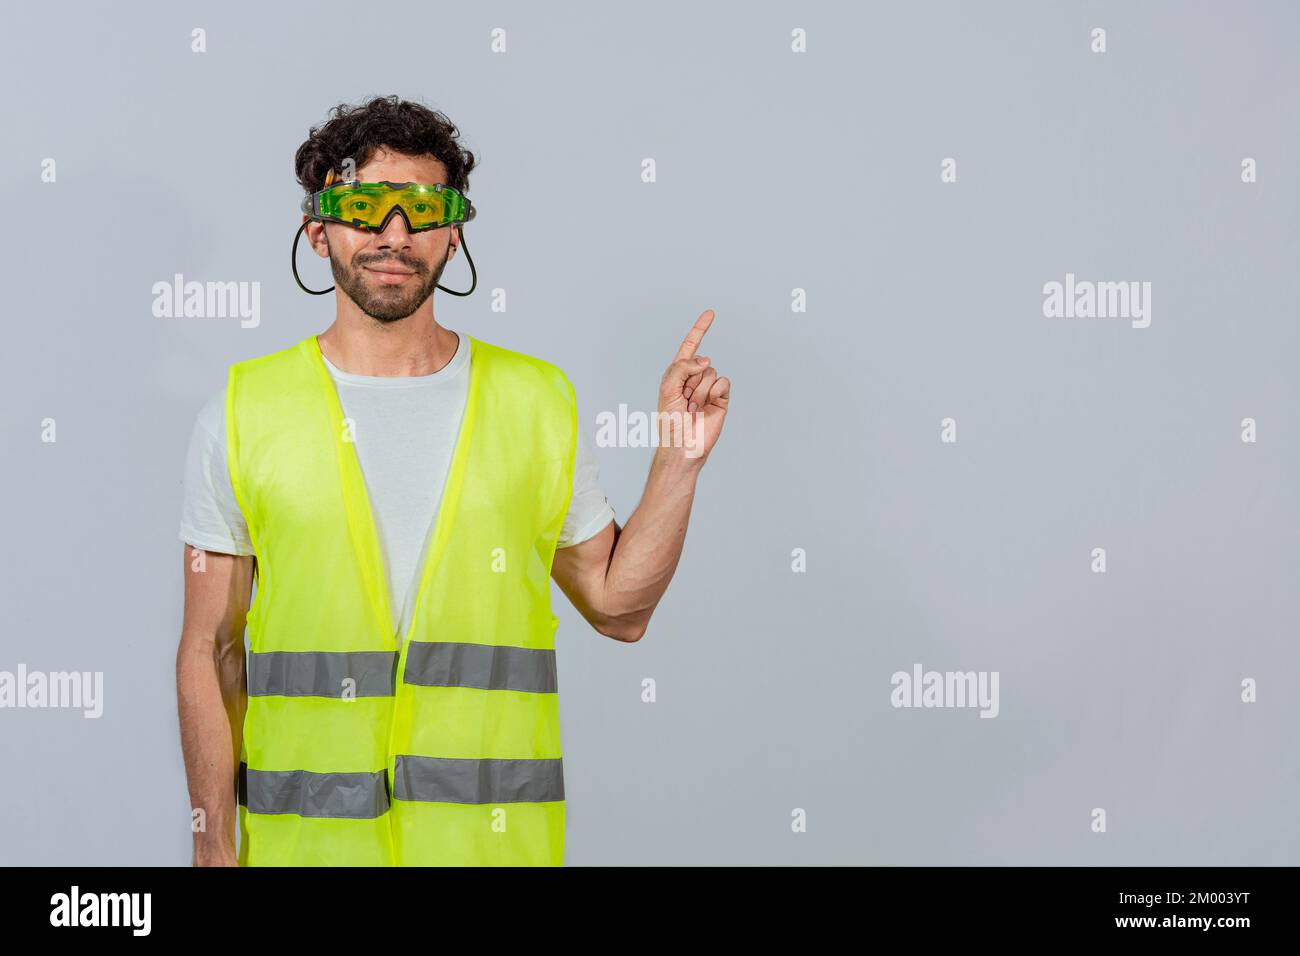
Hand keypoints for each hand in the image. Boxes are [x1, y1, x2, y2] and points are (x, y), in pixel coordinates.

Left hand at [658, 309, 730, 463]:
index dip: (700, 329)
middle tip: (684, 400)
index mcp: (678, 373)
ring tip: (693, 408)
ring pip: (712, 372)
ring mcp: (709, 388)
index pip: (690, 346)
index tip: (711, 313)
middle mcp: (695, 378)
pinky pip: (723, 383)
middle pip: (701, 362)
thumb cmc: (670, 420)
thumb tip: (706, 359)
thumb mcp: (668, 388)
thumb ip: (682, 367)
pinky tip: (707, 407)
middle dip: (692, 379)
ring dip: (701, 390)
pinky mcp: (722, 399)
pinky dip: (714, 393)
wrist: (683, 445)